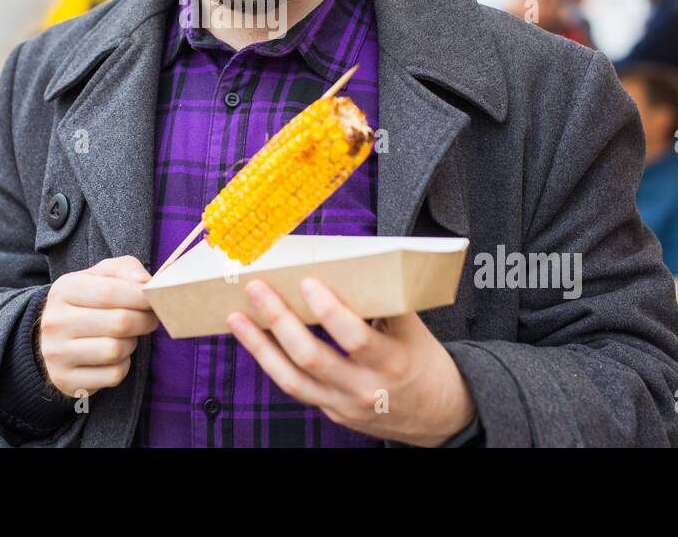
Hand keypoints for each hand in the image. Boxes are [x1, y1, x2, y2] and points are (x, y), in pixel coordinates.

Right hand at [39, 255, 158, 398]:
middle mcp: (55, 322)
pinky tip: (115, 356)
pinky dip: (123, 366)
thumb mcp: (102, 276)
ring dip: (132, 344)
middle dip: (145, 320)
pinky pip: (113, 375)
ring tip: (127, 336)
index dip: (142, 296)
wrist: (55, 338)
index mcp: (63, 290)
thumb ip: (126, 269)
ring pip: (116, 351)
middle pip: (119, 323)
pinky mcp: (66, 380)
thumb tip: (146, 283)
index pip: (111, 292)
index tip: (155, 298)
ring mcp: (57, 354)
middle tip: (151, 318)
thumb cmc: (88, 301)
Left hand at [227, 277, 475, 446]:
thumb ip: (384, 301)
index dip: (329, 310)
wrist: (439, 415)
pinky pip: (295, 387)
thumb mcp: (413, 329)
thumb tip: (348, 262)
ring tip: (238, 317)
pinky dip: (270, 361)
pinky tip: (253, 339)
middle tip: (257, 289)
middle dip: (279, 320)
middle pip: (312, 357)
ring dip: (260, 345)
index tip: (308, 282)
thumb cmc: (423, 360)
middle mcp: (365, 388)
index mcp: (392, 362)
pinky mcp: (332, 412)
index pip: (355, 338)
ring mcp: (345, 405)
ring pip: (293, 378)